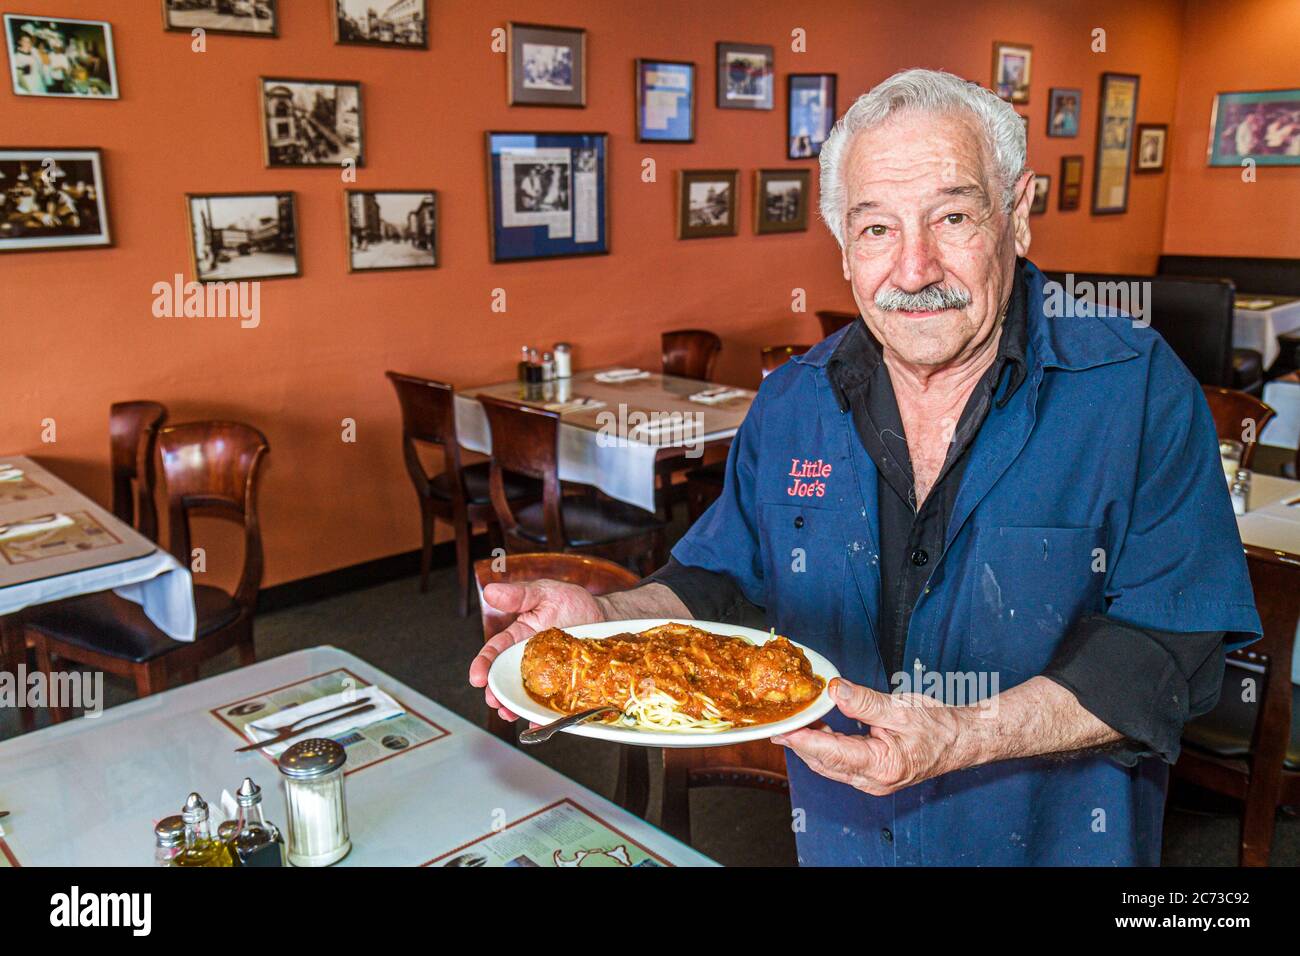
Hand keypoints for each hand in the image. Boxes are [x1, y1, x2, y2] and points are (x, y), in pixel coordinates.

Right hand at [467, 579, 605, 721]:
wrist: (606, 616)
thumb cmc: (573, 603)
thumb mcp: (544, 592)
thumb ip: (518, 595)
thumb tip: (490, 591)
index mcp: (519, 638)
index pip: (495, 652)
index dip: (483, 665)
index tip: (477, 678)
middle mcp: (528, 660)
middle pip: (505, 680)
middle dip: (496, 693)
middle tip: (493, 701)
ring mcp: (546, 675)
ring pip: (524, 695)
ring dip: (513, 707)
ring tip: (508, 714)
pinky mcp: (564, 687)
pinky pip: (551, 705)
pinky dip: (543, 716)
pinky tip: (538, 722)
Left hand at [772, 678, 964, 795]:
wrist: (960, 740)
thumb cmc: (938, 726)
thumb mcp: (900, 707)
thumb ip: (863, 701)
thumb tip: (834, 690)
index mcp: (882, 765)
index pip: (832, 753)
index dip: (803, 740)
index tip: (783, 729)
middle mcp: (874, 780)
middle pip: (824, 763)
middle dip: (800, 743)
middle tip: (779, 722)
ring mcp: (872, 781)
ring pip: (829, 766)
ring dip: (810, 745)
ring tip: (793, 722)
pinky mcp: (871, 775)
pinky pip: (840, 764)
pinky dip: (824, 747)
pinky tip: (818, 728)